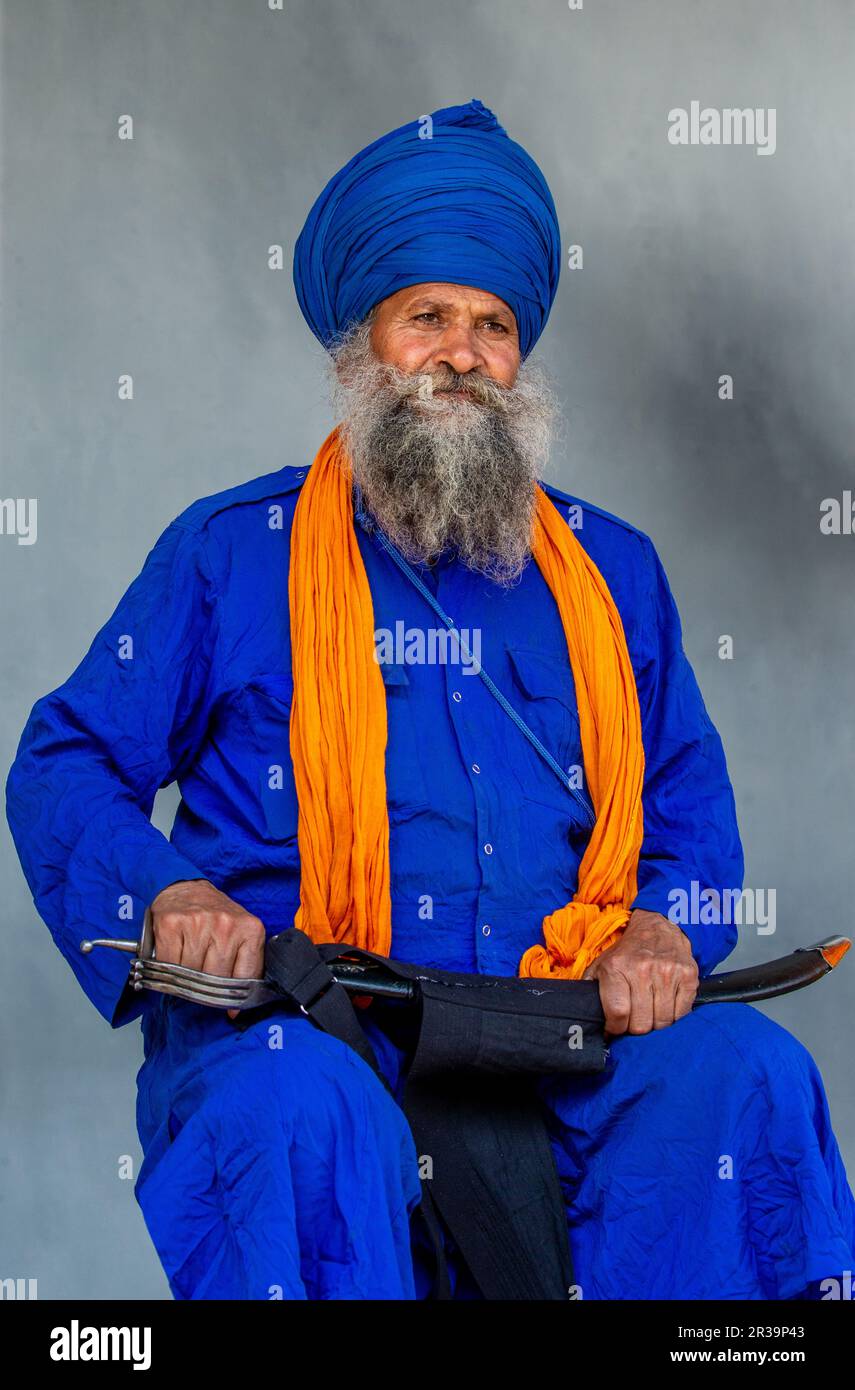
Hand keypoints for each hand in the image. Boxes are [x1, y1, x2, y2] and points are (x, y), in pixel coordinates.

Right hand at [150, 879, 265, 1019]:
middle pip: (215, 979)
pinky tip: (174, 957)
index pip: (245, 978)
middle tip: (202, 984)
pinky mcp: (171, 923)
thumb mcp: (241, 934)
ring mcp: (197, 922)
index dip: (235, 999)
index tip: (230, 1008)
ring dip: (186, 978)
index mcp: (250, 929)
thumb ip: (245, 965)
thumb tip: (236, 1009)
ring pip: (191, 974)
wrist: (187, 889)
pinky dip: (168, 968)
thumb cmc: (216, 918)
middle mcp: (225, 924)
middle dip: (207, 989)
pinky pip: (168, 963)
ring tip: (188, 966)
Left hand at [582, 909, 697, 1035]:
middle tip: (633, 1022)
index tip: (615, 1029)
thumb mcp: (601, 965)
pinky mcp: (688, 975)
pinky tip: (665, 1007)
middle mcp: (643, 969)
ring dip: (655, 1024)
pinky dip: (673, 1017)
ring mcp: (668, 972)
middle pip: (641, 1023)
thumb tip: (583, 1015)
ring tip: (648, 1014)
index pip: (617, 1014)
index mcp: (617, 967)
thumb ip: (589, 989)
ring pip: (662, 1022)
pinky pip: (682, 1013)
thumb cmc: (627, 953)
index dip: (615, 1029)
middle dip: (635, 1029)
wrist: (657, 928)